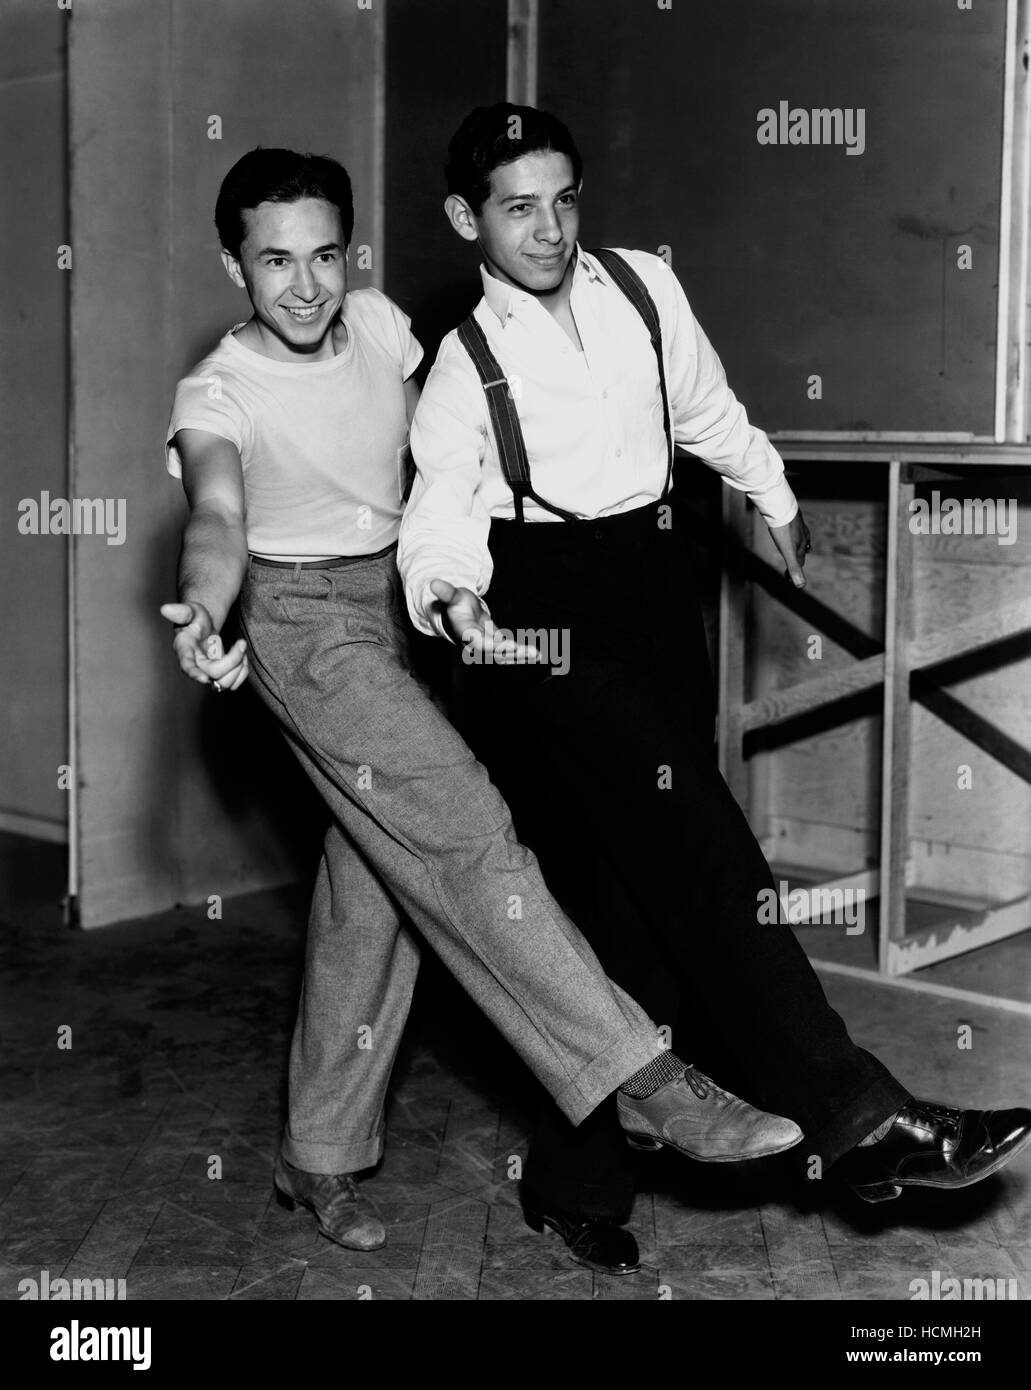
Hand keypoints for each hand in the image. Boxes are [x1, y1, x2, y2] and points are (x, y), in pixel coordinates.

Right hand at [159, 601, 248, 690]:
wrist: (204, 627)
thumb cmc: (195, 619)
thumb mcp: (190, 611)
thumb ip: (181, 611)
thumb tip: (165, 609)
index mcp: (184, 650)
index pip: (187, 665)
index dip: (194, 673)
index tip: (204, 678)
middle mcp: (195, 665)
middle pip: (214, 674)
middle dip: (233, 660)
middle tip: (242, 642)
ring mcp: (207, 673)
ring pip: (224, 684)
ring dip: (239, 667)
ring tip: (241, 647)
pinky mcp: (219, 676)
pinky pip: (233, 684)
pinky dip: (242, 672)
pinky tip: (242, 656)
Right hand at [428, 579, 542, 662]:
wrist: (459, 614)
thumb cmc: (456, 604)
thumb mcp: (452, 596)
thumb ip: (445, 592)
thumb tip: (433, 583)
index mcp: (466, 633)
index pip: (480, 642)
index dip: (495, 645)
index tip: (510, 645)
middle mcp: (477, 644)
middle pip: (495, 653)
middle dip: (512, 653)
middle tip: (529, 652)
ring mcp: (488, 646)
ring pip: (504, 656)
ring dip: (519, 657)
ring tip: (535, 655)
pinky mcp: (497, 645)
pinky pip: (509, 653)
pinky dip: (522, 654)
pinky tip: (536, 654)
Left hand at [767, 510, 811, 588]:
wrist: (782, 507)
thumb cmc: (783, 530)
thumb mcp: (787, 551)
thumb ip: (793, 567)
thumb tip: (800, 586)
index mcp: (800, 547)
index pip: (799, 563)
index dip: (793, 572)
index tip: (789, 579)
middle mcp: (803, 538)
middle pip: (801, 552)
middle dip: (798, 561)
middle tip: (792, 568)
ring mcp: (799, 527)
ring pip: (802, 540)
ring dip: (800, 547)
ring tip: (800, 550)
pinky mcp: (794, 518)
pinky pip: (797, 528)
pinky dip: (797, 534)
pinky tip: (793, 530)